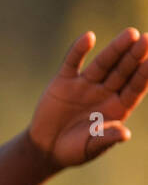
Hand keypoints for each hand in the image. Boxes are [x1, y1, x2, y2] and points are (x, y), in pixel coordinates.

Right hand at [28, 28, 147, 167]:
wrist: (46, 148)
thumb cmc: (74, 150)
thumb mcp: (91, 147)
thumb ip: (106, 138)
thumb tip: (125, 133)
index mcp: (117, 107)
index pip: (134, 87)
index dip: (144, 74)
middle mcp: (105, 92)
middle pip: (123, 71)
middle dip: (134, 56)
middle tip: (147, 39)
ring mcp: (85, 85)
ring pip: (104, 63)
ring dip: (116, 49)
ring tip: (130, 34)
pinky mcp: (64, 81)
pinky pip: (72, 62)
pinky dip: (79, 50)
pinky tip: (88, 37)